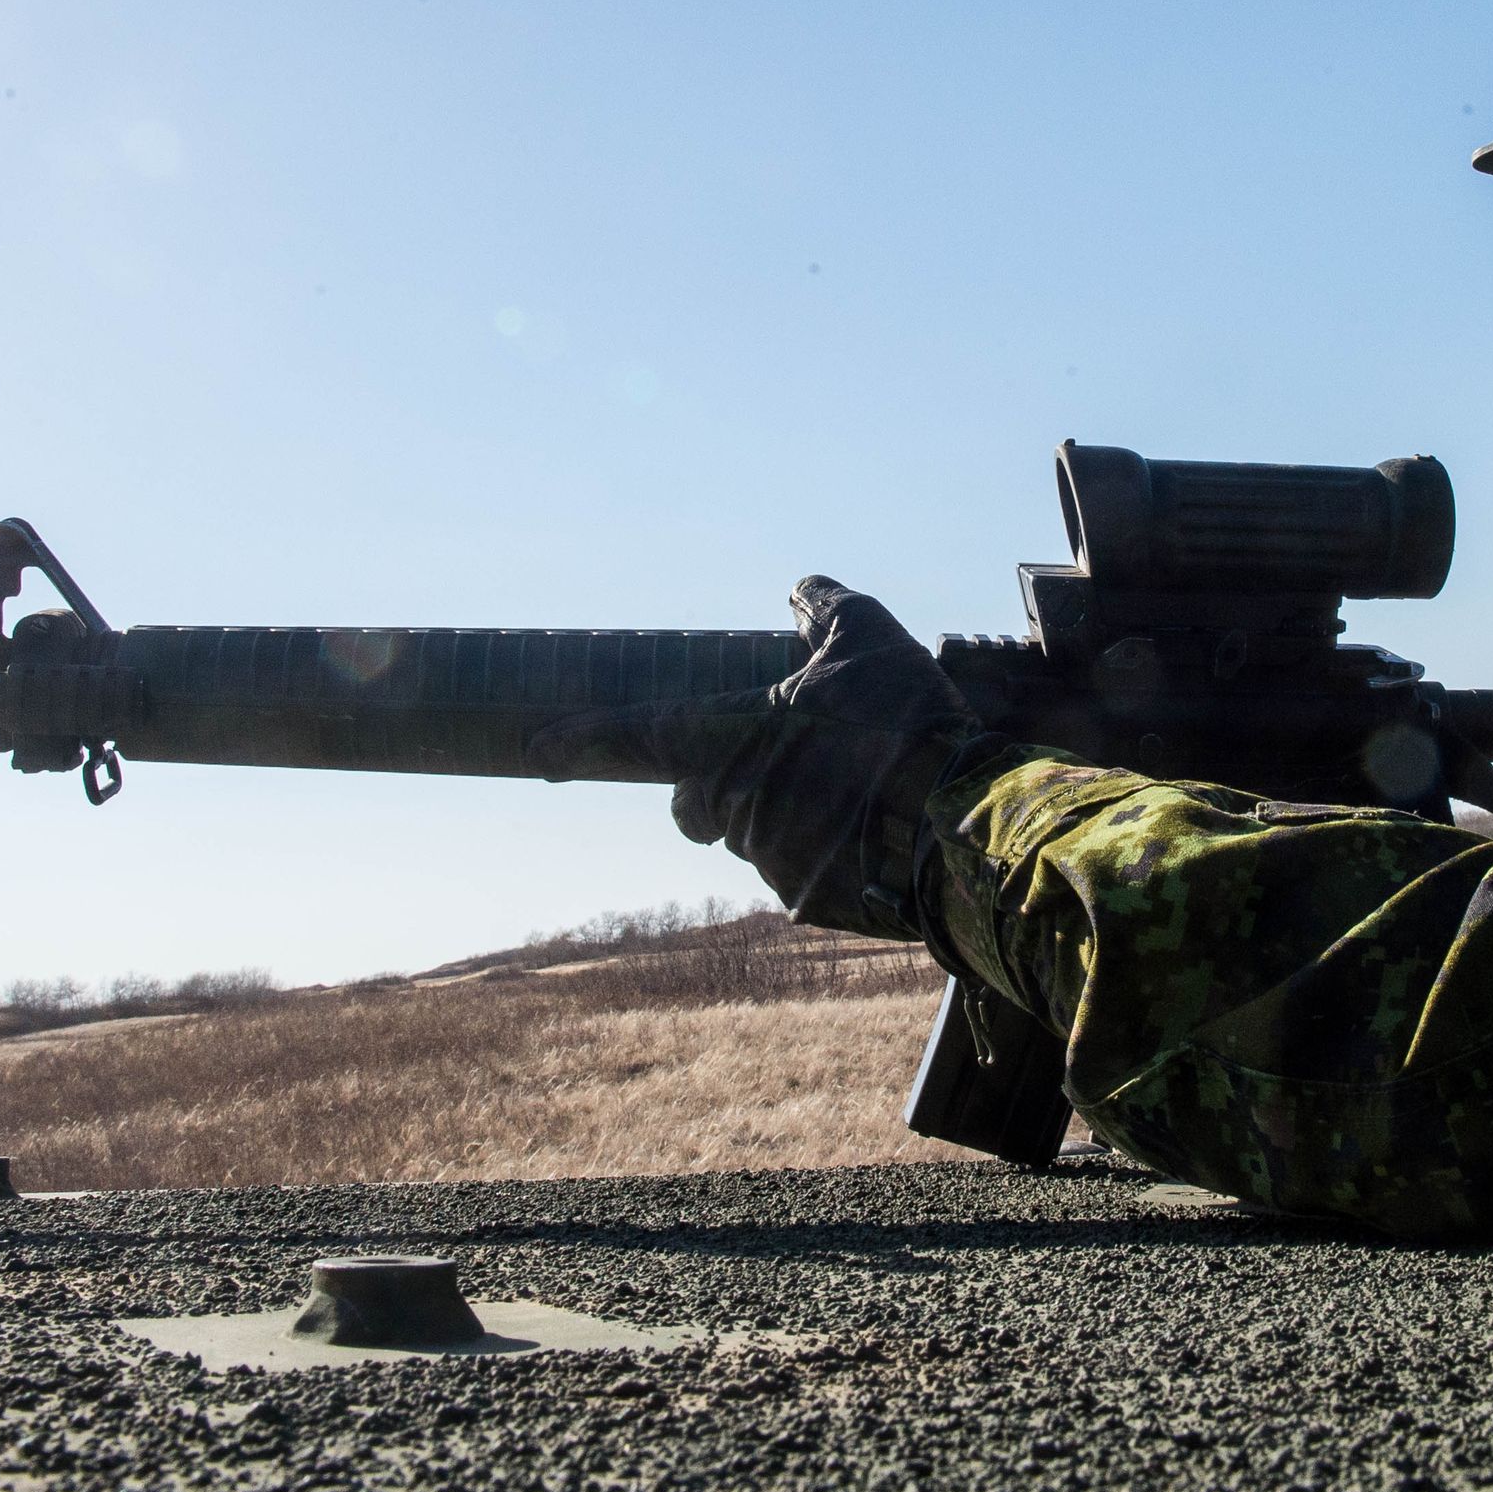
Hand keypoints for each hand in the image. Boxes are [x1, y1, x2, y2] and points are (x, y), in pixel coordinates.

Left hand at [527, 577, 991, 937]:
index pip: (635, 736)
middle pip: (698, 802)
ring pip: (752, 837)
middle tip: (785, 763)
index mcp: (729, 740)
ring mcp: (768, 862)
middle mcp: (733, 807)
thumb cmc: (905, 725)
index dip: (578, 741)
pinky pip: (799, 874)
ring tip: (859, 791)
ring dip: (786, 816)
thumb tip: (799, 588)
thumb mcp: (869, 637)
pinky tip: (878, 832)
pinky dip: (828, 854)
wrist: (961, 825)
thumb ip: (823, 608)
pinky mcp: (807, 903)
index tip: (532, 750)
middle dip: (720, 786)